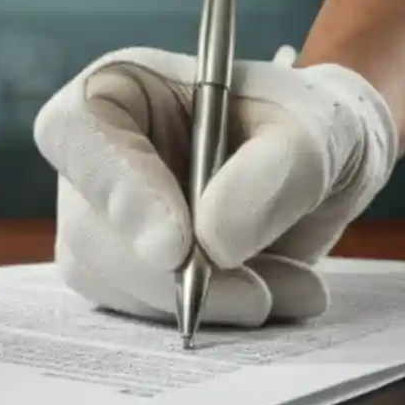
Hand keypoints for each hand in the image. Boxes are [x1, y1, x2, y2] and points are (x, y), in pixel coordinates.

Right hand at [32, 45, 397, 325]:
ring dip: (203, 302)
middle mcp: (99, 155)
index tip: (176, 247)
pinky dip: (213, 316)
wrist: (329, 169)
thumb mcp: (318, 131)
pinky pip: (142, 313)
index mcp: (123, 88)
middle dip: (169, 276)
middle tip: (257, 293)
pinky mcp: (128, 274)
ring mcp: (106, 219)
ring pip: (109, 282)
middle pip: (87, 228)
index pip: (76, 132)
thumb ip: (273, 175)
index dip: (115, 191)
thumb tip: (212, 243)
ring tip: (289, 287)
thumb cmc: (312, 124)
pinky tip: (274, 296)